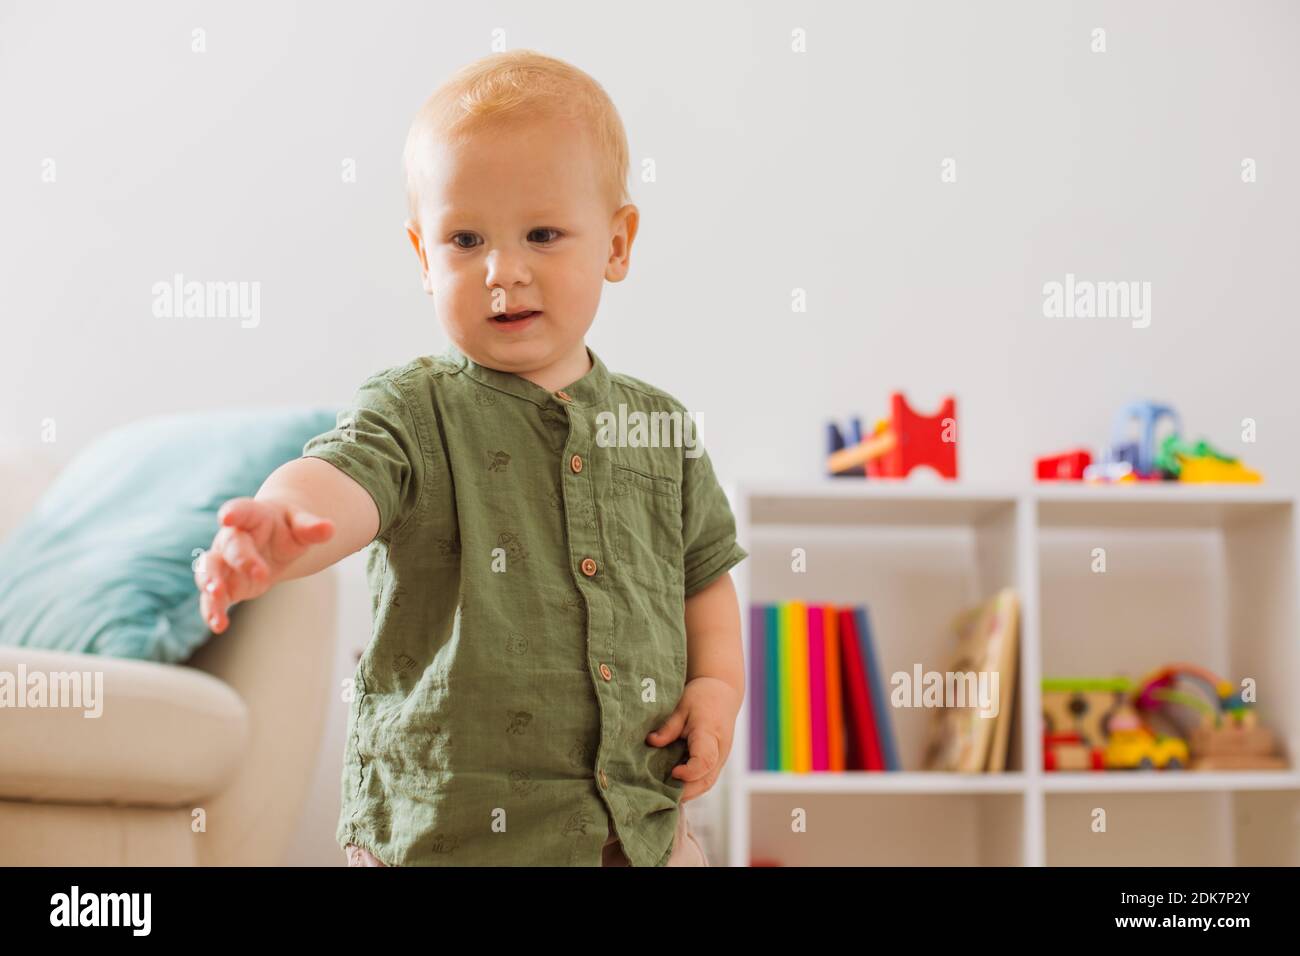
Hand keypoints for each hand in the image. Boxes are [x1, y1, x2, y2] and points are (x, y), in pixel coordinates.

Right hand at [194, 497, 333, 633]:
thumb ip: (311, 528)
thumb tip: (329, 528)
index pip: (241, 510)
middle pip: (230, 545)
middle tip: (260, 574)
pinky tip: (218, 625)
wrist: (275, 540)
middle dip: (241, 559)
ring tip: (216, 596)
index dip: (233, 513)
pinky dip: (212, 610)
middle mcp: (232, 537)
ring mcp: (224, 561)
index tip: (226, 516)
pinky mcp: (225, 584)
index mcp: (252, 516)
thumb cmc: (288, 528)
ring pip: (209, 569)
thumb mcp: (302, 525)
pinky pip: (212, 597)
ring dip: (210, 582)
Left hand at [646, 677, 741, 801]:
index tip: (673, 772)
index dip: (689, 772)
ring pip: (707, 783)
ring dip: (688, 792)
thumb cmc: (701, 698)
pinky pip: (706, 779)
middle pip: (707, 780)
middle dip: (686, 791)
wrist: (722, 694)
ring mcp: (721, 758)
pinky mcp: (718, 762)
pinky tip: (674, 787)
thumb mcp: (681, 706)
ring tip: (666, 794)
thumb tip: (651, 742)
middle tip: (662, 794)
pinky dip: (691, 786)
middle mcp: (720, 750)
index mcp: (710, 734)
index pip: (704, 760)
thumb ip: (668, 727)